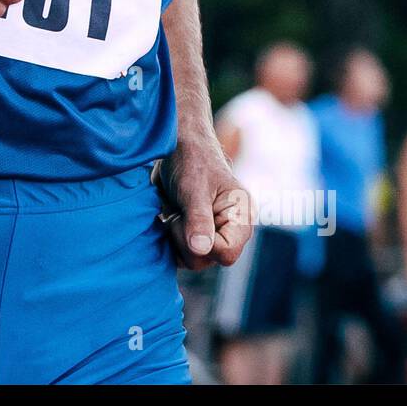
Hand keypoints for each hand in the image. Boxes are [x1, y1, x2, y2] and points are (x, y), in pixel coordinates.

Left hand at [153, 141, 251, 270]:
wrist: (175, 145)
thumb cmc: (192, 159)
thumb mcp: (194, 188)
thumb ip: (198, 219)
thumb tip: (201, 250)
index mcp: (240, 216)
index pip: (227, 253)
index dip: (203, 245)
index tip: (185, 220)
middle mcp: (229, 228)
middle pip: (207, 260)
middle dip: (185, 241)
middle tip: (177, 214)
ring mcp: (210, 232)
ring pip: (192, 259)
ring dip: (175, 240)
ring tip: (174, 214)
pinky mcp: (192, 233)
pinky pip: (179, 252)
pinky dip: (168, 240)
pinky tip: (166, 219)